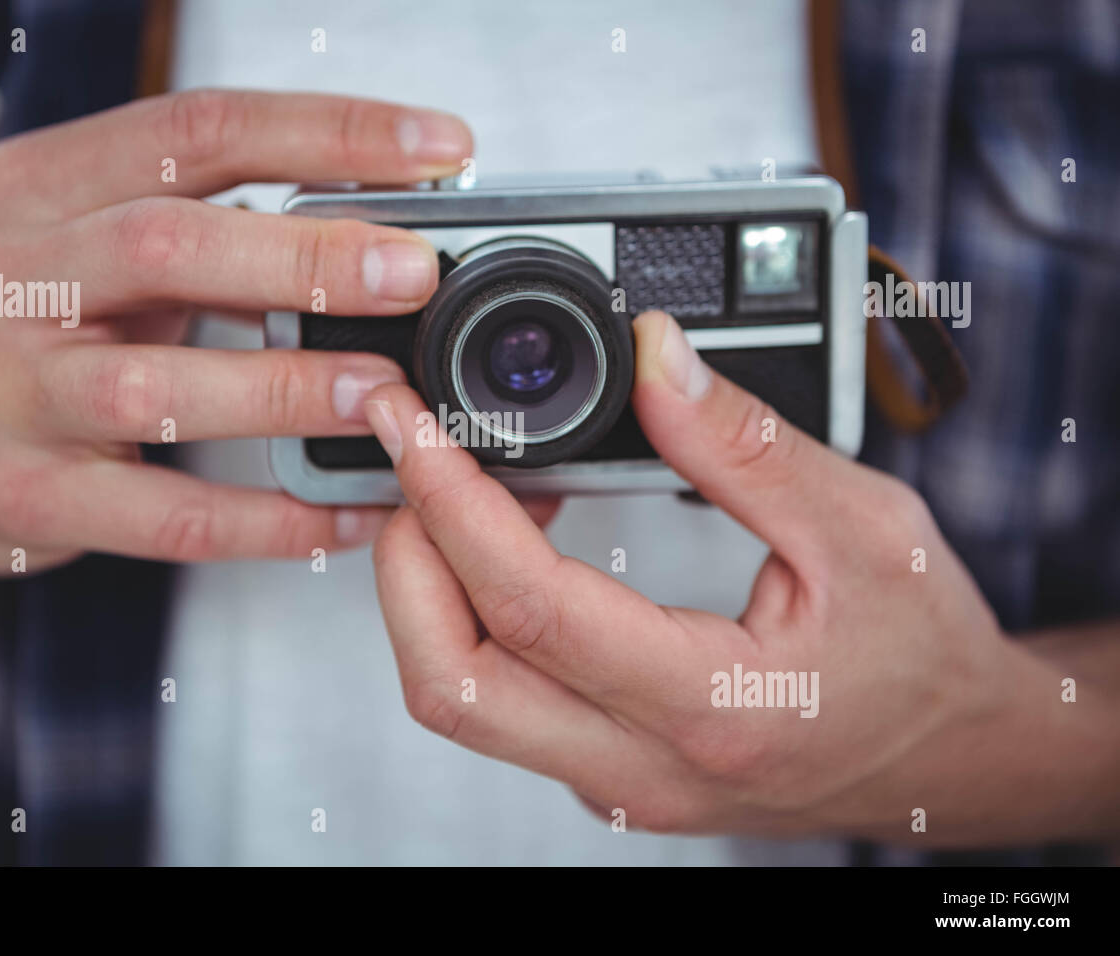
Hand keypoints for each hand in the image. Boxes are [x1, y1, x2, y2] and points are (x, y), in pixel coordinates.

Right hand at [0, 90, 472, 578]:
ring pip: (158, 389)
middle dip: (306, 257)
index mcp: (36, 189)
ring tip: (382, 392)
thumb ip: (205, 230)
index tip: (433, 148)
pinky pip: (164, 517)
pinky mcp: (24, 499)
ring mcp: (5, 397)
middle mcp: (6, 280)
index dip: (325, 133)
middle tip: (411, 270)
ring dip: (286, 388)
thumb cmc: (13, 321)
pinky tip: (341, 515)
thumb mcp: (83, 242)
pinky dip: (265, 520)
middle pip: (167, 246)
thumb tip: (369, 239)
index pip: (193, 131)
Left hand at [365, 310, 1118, 843]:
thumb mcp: (862, 528)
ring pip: (463, 699)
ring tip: (466, 489)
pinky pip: (501, 699)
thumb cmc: (923, 658)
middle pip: (453, 684)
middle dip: (404, 560)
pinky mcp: (607, 767)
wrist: (952, 756)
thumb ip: (745, 443)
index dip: (453, 506)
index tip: (416, 426)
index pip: (533, 609)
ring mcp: (617, 779)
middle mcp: (644, 765)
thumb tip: (653, 356)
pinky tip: (511, 542)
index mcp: (712, 706)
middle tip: (413, 459)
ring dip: (430, 589)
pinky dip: (475, 615)